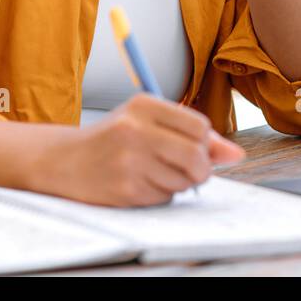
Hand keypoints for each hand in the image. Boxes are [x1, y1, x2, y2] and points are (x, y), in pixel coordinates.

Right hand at [31, 94, 245, 206]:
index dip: (206, 142)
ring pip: (183, 180)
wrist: (65, 161)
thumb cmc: (114, 139)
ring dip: (178, 182)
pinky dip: (160, 194)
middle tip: (191, 171)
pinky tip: (140, 183)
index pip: (199, 126)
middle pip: (196, 155)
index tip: (196, 147)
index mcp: (144, 104)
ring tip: (153, 172)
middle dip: (201, 169)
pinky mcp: (125, 188)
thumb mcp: (148, 122)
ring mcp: (129, 160)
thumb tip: (236, 154)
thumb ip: (192, 135)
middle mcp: (135, 129)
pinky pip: (164, 197)